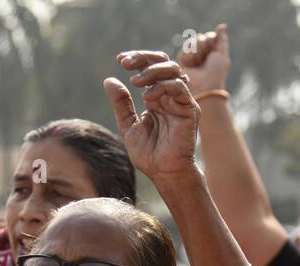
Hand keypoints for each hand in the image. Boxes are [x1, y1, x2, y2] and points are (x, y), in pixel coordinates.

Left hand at [105, 51, 199, 183]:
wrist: (164, 173)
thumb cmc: (149, 154)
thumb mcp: (128, 125)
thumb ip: (121, 104)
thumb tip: (109, 80)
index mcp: (157, 98)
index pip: (150, 68)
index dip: (137, 59)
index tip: (120, 60)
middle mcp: (170, 96)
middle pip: (163, 62)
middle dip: (143, 57)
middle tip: (125, 63)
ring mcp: (181, 102)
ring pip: (173, 70)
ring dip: (152, 70)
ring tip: (135, 81)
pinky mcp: (190, 110)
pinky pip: (179, 88)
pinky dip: (162, 86)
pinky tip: (148, 97)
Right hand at [178, 23, 230, 96]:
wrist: (204, 87)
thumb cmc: (216, 73)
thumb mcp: (222, 56)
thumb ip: (221, 40)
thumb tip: (222, 26)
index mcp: (212, 53)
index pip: (210, 36)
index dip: (211, 40)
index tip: (213, 53)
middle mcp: (202, 55)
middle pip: (200, 38)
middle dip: (204, 46)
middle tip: (205, 59)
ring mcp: (191, 58)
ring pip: (192, 42)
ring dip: (197, 51)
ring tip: (198, 63)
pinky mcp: (182, 61)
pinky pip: (185, 49)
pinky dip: (189, 56)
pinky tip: (191, 64)